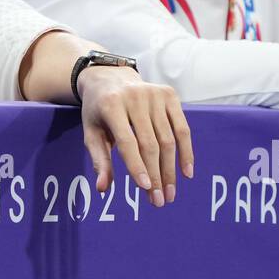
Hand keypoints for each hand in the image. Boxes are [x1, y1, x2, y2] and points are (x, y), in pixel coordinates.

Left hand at [77, 66, 193, 207]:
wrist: (110, 77)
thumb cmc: (98, 111)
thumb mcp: (91, 133)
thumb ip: (99, 160)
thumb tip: (103, 189)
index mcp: (111, 105)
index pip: (127, 142)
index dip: (137, 166)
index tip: (146, 188)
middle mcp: (134, 97)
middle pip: (150, 143)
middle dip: (156, 175)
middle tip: (159, 201)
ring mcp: (154, 94)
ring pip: (168, 139)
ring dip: (170, 170)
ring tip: (170, 194)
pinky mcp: (169, 94)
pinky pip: (182, 128)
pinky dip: (186, 151)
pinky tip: (186, 172)